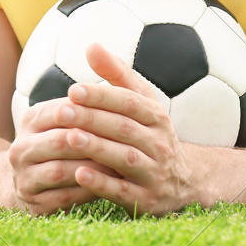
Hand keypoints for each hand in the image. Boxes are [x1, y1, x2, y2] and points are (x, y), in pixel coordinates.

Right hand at [8, 97, 122, 215]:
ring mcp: (24, 177)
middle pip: (60, 141)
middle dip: (93, 142)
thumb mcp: (65, 119)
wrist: (31, 182)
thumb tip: (103, 63)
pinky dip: (88, 190)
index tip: (122, 114)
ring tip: (120, 164)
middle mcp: (21, 147)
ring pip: (60, 170)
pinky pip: (64, 197)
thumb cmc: (61, 143)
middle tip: (125, 142)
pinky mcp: (34, 203)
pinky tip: (110, 186)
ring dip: (91, 167)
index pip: (62, 111)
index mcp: (31, 119)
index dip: (91, 113)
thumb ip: (84, 99)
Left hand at [61, 43, 197, 216]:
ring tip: (70, 138)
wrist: (182, 183)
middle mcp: (159, 143)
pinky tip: (79, 175)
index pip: (128, 102)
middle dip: (93, 118)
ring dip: (97, 148)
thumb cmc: (149, 134)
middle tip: (63, 111)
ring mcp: (154, 173)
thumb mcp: (140, 103)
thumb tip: (91, 45)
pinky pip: (124, 191)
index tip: (73, 89)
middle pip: (124, 128)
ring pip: (124, 158)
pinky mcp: (146, 200)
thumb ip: (116, 74)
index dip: (101, 96)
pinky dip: (102, 183)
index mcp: (156, 117)